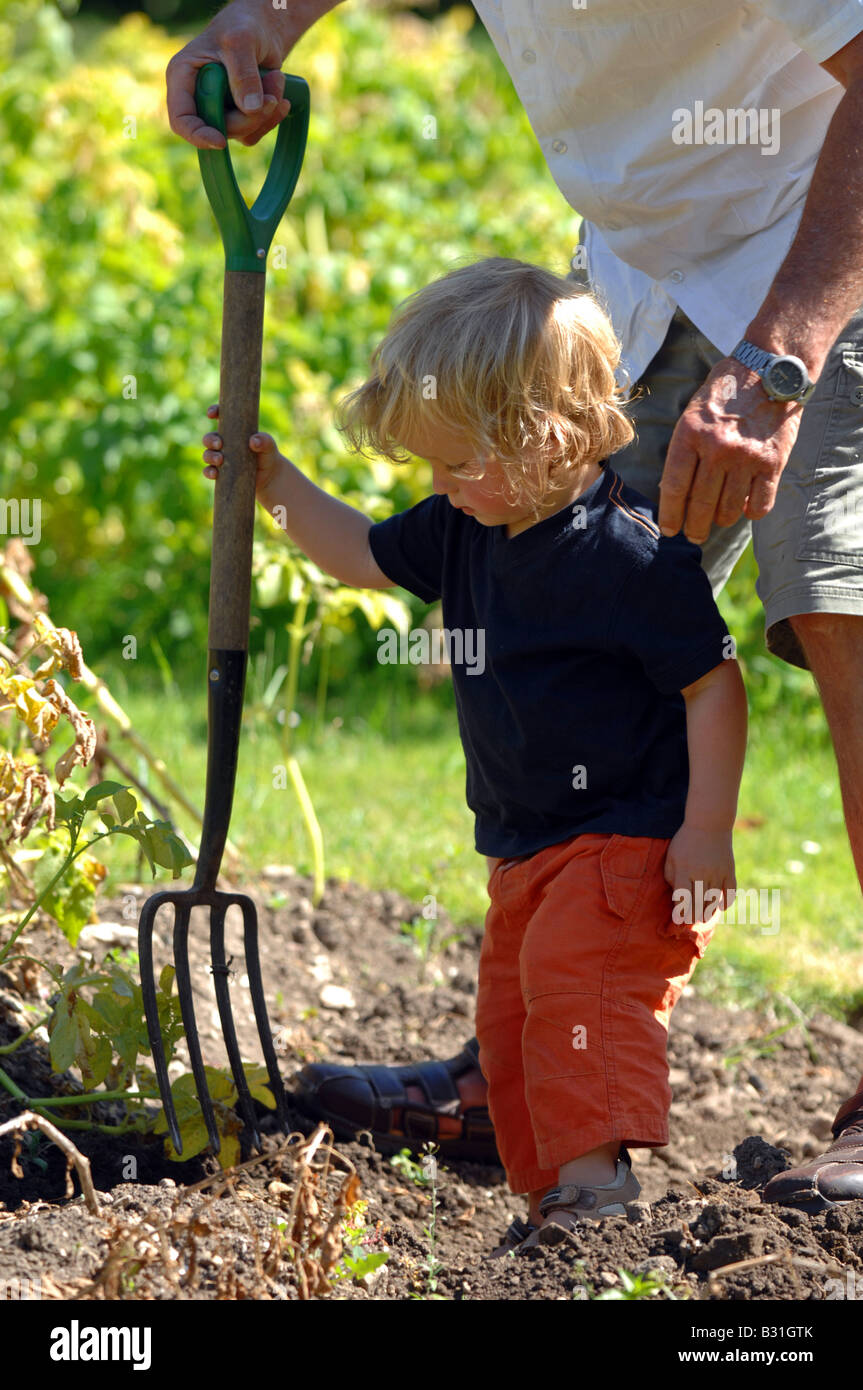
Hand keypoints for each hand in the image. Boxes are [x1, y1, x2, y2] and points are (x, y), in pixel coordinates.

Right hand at [167, 2, 291, 148]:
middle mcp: (197, 98)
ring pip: (239, 133)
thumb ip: (243, 74)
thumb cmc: (242, 26)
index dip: (197, 134)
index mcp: (182, 78)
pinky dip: (271, 118)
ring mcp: (218, 110)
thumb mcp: (240, 41)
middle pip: (217, 129)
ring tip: (277, 80)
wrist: (261, 30)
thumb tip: (249, 109)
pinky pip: (254, 132)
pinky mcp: (237, 117)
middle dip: (248, 118)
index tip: (220, 140)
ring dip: (265, 113)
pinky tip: (280, 96)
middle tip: (271, 97)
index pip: (181, 119)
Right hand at [202, 403, 284, 496]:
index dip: (214, 411)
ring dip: (210, 456)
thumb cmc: (268, 454)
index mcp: (233, 430)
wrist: (270, 476)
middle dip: (210, 440)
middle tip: (219, 444)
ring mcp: (220, 458)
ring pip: (207, 454)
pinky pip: (209, 471)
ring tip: (220, 460)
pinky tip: (215, 474)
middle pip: (209, 438)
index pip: (220, 417)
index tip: (212, 414)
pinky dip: (209, 472)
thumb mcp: (269, 445)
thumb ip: (264, 440)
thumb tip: (253, 441)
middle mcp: (223, 443)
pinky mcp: (221, 473)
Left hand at [657, 357, 804, 542]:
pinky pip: (760, 505)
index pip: (675, 487)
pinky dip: (751, 512)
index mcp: (691, 434)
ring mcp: (747, 457)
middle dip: (694, 527)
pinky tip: (746, 507)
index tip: (669, 530)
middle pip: (701, 505)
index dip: (671, 515)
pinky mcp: (773, 462)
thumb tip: (674, 492)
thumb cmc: (726, 391)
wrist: (771, 368)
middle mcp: (718, 448)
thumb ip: (685, 450)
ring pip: (729, 510)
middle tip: (694, 535)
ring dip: (722, 521)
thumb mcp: (694, 413)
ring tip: (719, 519)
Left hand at [664, 824, 734, 925]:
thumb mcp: (671, 856)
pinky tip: (722, 906)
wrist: (709, 823)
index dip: (681, 912)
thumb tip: (676, 897)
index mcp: (684, 871)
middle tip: (692, 922)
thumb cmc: (686, 841)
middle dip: (694, 916)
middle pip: (698, 903)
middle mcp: (701, 874)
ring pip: (714, 900)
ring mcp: (717, 873)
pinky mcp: (729, 870)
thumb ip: (670, 876)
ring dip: (709, 911)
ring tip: (704, 916)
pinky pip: (730, 891)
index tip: (680, 920)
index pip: (682, 899)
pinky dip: (727, 901)